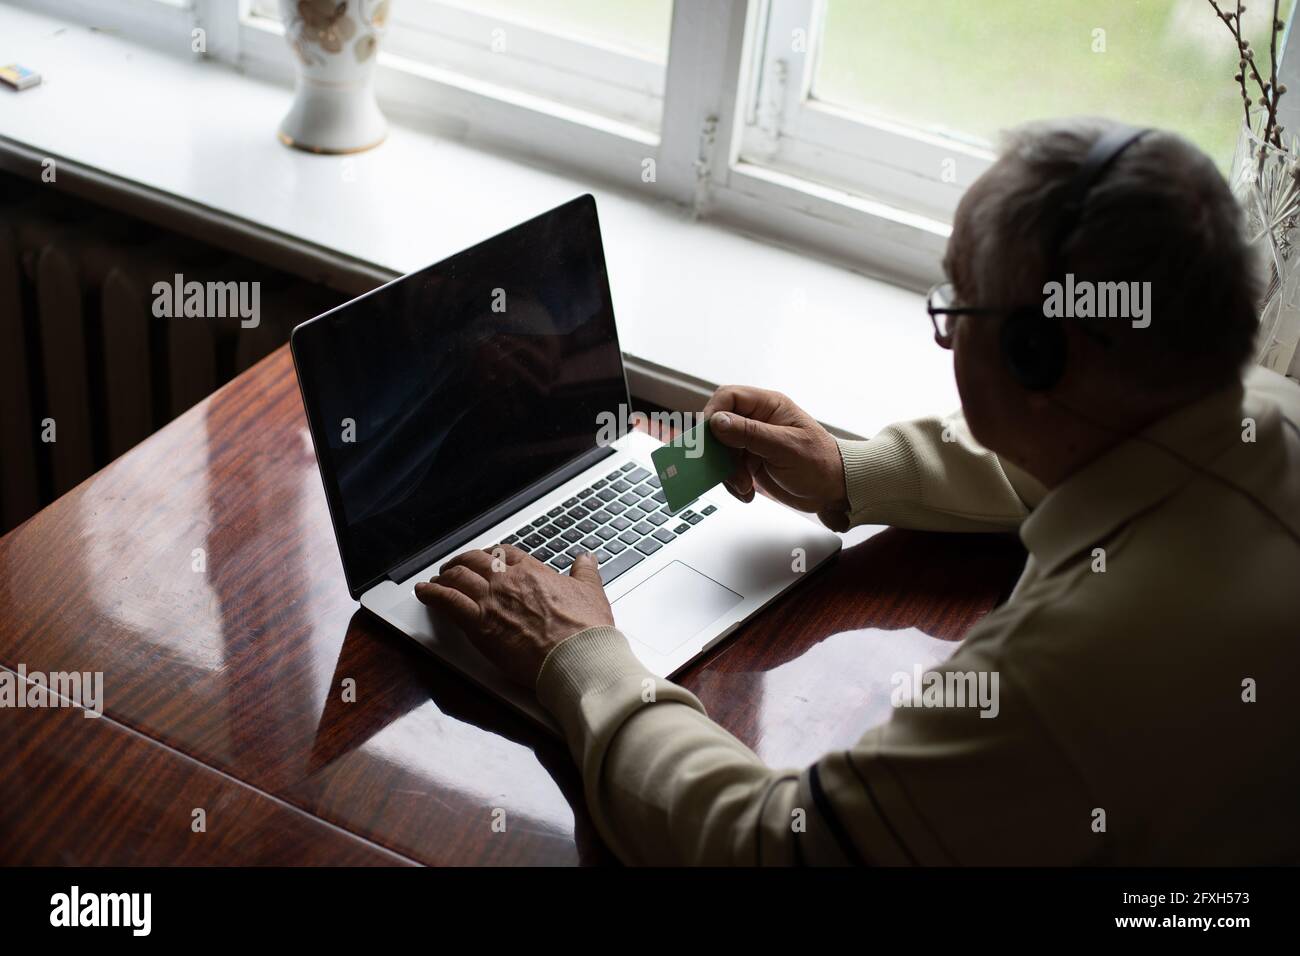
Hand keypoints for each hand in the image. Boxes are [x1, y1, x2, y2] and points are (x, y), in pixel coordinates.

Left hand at [414, 545, 612, 686]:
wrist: (577, 655)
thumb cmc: (586, 630)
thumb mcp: (591, 591)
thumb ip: (585, 572)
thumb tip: (586, 559)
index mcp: (534, 572)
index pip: (505, 553)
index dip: (492, 554)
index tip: (488, 558)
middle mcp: (508, 581)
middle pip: (476, 561)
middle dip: (462, 562)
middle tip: (455, 567)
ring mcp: (492, 601)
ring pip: (458, 578)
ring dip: (444, 576)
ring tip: (436, 580)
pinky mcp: (479, 624)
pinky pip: (447, 602)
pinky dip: (431, 594)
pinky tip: (423, 593)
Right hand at [701, 385, 850, 528]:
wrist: (832, 491)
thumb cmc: (820, 463)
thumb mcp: (785, 447)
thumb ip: (749, 433)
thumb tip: (717, 421)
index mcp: (768, 406)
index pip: (728, 397)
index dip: (713, 413)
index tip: (709, 437)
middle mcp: (757, 420)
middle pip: (718, 426)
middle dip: (720, 451)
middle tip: (729, 470)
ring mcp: (752, 441)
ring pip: (720, 450)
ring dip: (726, 471)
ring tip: (744, 486)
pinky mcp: (749, 461)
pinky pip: (728, 468)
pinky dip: (732, 482)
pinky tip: (747, 491)